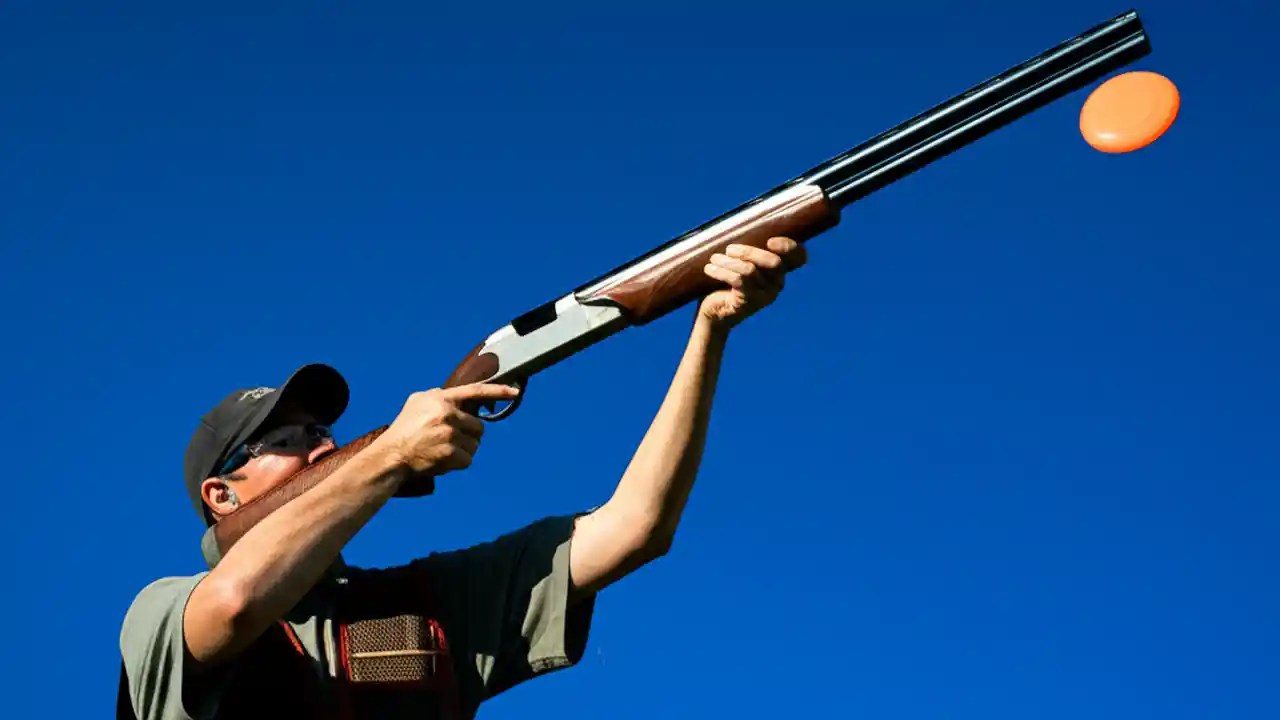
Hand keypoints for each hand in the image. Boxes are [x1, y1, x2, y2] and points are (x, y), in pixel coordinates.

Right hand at [372, 383, 520, 480]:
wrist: (391, 456)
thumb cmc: (404, 429)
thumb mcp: (417, 402)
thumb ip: (440, 396)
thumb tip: (462, 396)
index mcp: (440, 398)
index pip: (475, 391)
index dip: (497, 391)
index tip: (514, 392)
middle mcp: (446, 413)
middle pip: (479, 427)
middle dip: (469, 436)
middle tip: (449, 441)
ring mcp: (449, 433)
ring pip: (474, 445)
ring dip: (463, 451)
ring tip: (441, 450)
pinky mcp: (450, 453)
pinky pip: (468, 460)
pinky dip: (457, 463)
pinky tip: (441, 460)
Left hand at [699, 236, 807, 330]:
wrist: (713, 312)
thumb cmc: (724, 282)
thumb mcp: (738, 262)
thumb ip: (744, 246)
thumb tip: (736, 221)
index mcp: (778, 269)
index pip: (798, 257)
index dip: (789, 247)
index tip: (770, 241)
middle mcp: (777, 283)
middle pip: (774, 262)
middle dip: (750, 251)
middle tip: (729, 249)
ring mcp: (765, 295)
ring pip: (751, 271)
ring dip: (729, 262)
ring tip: (713, 259)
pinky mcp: (749, 303)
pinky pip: (739, 282)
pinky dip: (722, 272)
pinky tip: (710, 269)